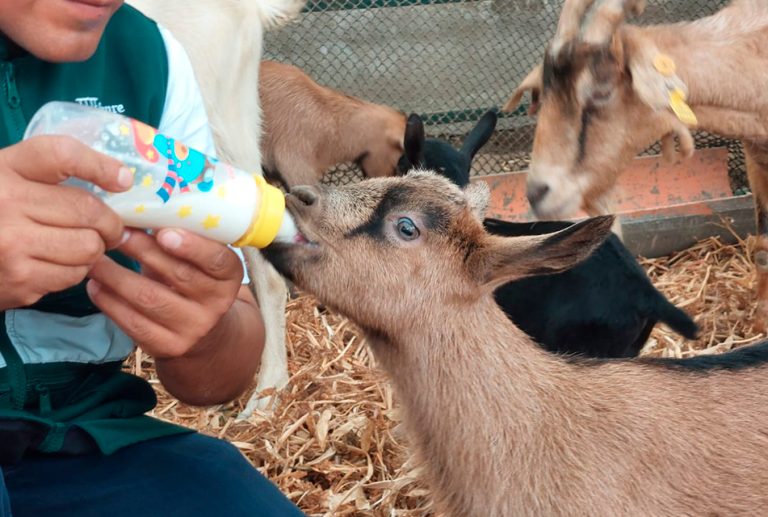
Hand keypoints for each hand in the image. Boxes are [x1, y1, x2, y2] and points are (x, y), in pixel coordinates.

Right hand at [0, 136, 130, 309]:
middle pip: (88, 210)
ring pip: (88, 246)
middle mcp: (5, 203)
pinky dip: (76, 271)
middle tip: (110, 228)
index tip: (123, 180)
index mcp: (4, 169)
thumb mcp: (6, 179)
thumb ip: (47, 175)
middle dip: (110, 222)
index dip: (99, 165)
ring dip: (94, 249)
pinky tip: (58, 262)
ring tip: (80, 245)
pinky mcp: (20, 280)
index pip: (61, 155)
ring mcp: (11, 245)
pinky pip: (74, 275)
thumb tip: (121, 180)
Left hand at [85, 228, 243, 358]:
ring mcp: (193, 328)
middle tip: (116, 233)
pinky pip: (134, 324)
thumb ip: (179, 239)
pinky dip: (110, 303)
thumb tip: (139, 206)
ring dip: (116, 276)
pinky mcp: (168, 346)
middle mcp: (217, 304)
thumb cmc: (192, 280)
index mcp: (229, 276)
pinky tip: (95, 286)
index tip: (163, 232)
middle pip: (178, 275)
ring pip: (150, 299)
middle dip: (143, 251)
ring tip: (94, 258)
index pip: (217, 260)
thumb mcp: (198, 260)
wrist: (202, 332)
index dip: (192, 246)